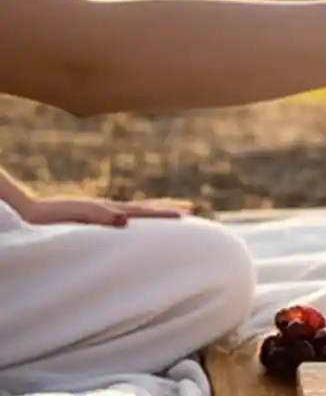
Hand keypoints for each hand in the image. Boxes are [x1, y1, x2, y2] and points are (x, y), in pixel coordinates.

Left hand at [18, 197, 190, 226]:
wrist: (26, 212)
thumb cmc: (49, 218)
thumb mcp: (77, 216)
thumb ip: (101, 216)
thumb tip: (126, 220)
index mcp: (109, 210)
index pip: (145, 211)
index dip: (167, 213)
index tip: (189, 213)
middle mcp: (108, 209)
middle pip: (145, 208)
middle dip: (167, 209)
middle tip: (190, 209)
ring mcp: (100, 212)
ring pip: (134, 212)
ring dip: (153, 214)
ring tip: (168, 215)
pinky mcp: (90, 219)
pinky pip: (121, 219)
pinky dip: (135, 220)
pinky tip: (132, 225)